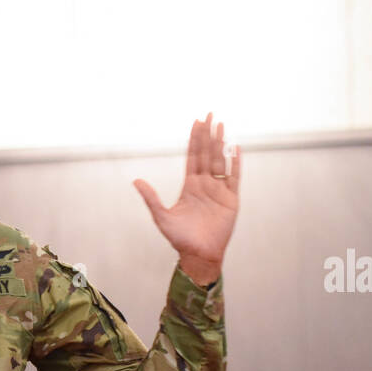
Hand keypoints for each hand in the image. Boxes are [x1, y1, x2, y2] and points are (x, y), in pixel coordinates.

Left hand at [133, 112, 240, 284]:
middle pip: (207, 154)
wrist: (199, 255)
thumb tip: (136, 181)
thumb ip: (151, 198)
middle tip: (209, 115)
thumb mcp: (162, 216)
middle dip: (208, 135)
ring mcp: (219, 191)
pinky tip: (235, 148)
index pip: (193, 157)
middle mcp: (205, 185)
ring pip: (221, 161)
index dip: (194, 140)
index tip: (196, 123)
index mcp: (190, 186)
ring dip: (221, 143)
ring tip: (221, 125)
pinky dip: (235, 163)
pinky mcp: (231, 199)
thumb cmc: (180, 239)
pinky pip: (234, 177)